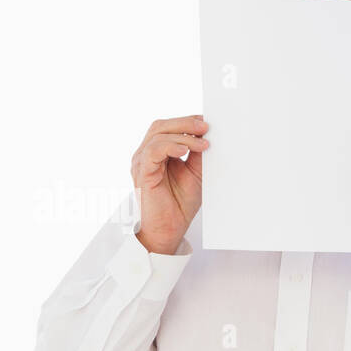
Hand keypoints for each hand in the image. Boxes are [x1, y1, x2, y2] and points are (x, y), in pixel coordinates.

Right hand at [130, 115, 208, 254]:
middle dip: (185, 123)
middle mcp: (146, 154)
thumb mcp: (196, 173)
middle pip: (161, 126)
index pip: (168, 127)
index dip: (186, 121)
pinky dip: (171, 146)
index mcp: (157, 152)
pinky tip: (186, 150)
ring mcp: (142, 162)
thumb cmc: (180, 204)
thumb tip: (208, 134)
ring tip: (203, 143)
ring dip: (183, 136)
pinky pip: (153, 151)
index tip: (207, 122)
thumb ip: (198, 154)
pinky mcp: (143, 172)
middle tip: (206, 126)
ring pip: (158, 136)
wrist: (170, 229)